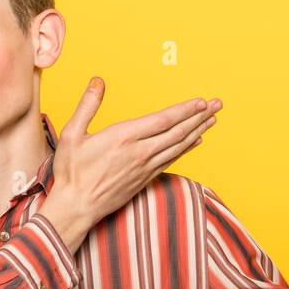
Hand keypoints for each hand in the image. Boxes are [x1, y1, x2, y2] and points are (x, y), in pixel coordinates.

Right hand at [42, 77, 221, 241]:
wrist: (76, 208)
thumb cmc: (71, 172)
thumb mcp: (71, 134)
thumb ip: (88, 105)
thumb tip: (98, 81)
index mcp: (123, 137)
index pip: (163, 119)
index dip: (185, 110)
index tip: (201, 101)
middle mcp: (140, 152)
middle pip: (178, 131)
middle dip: (200, 116)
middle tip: (218, 104)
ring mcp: (145, 167)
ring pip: (178, 146)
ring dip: (198, 130)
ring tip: (213, 118)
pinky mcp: (145, 179)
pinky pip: (172, 160)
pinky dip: (187, 149)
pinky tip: (197, 141)